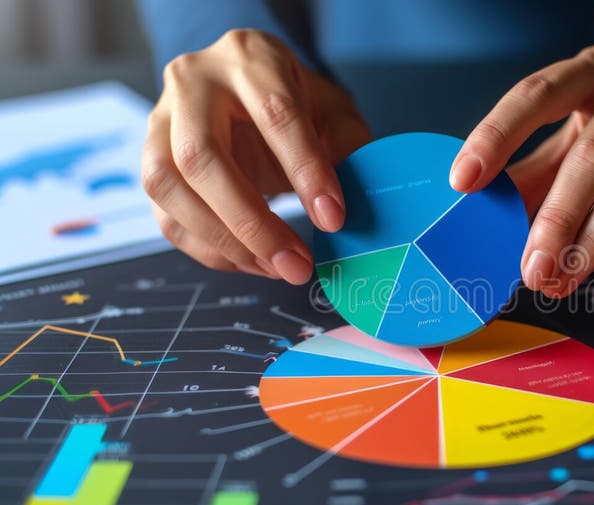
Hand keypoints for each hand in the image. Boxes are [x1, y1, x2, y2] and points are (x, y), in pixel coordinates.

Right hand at [142, 30, 370, 283]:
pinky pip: (168, 217)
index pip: (274, 113)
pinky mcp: (153, 163)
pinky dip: (212, 251)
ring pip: (168, 188)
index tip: (333, 218)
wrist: (250, 94)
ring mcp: (161, 121)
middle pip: (201, 156)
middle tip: (296, 263)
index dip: (306, 170)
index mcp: (248, 57)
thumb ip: (348, 148)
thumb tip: (346, 209)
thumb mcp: (333, 111)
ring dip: (225, 242)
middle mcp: (193, 82)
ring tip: (277, 267)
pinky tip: (254, 263)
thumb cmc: (296, 102)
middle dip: (251, 222)